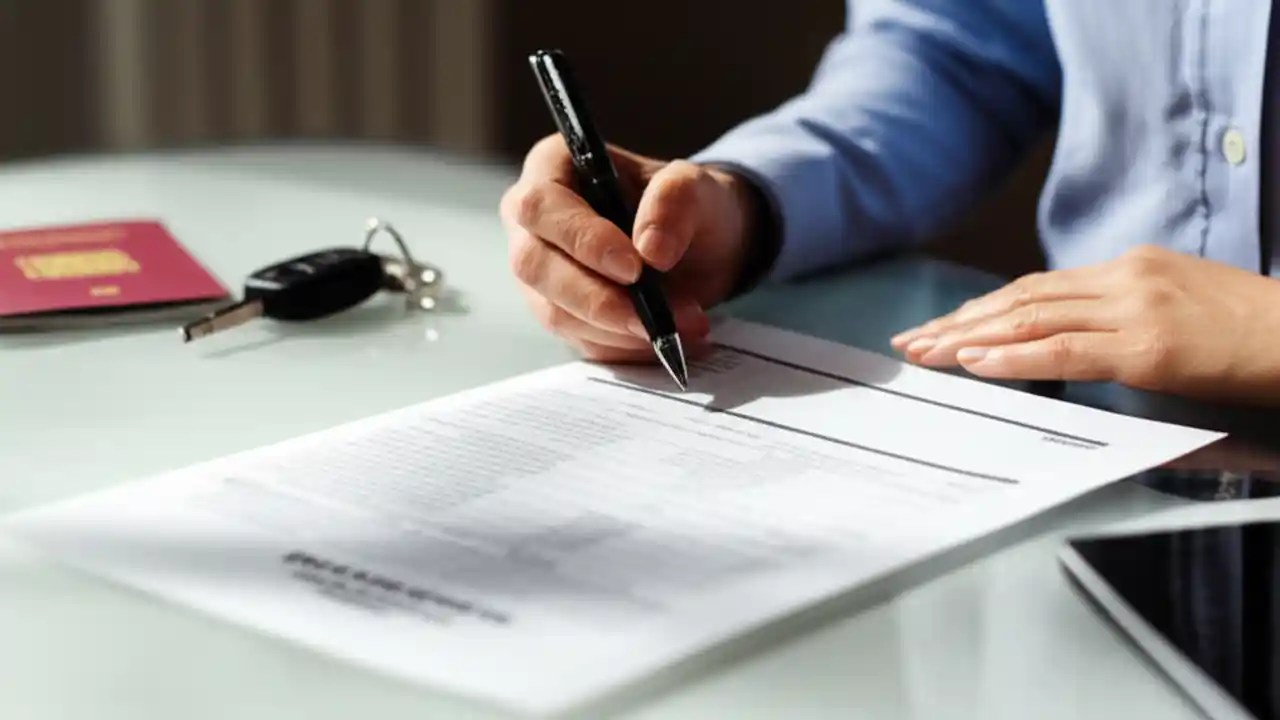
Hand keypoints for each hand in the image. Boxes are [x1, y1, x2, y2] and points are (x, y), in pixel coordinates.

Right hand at [500, 135, 757, 362]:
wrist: (698, 249)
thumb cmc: (685, 206)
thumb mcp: (696, 187)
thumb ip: (676, 202)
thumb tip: (652, 251)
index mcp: (551, 168)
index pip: (542, 206)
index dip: (582, 240)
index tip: (634, 268)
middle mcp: (532, 223)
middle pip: (535, 266)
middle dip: (597, 298)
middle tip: (655, 316)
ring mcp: (540, 274)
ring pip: (555, 312)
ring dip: (618, 328)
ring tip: (678, 327)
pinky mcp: (559, 314)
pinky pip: (578, 341)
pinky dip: (623, 346)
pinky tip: (661, 338)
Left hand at [891, 245, 1279, 403]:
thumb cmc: (1246, 329)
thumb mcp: (1175, 304)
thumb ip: (1119, 311)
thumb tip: (1066, 332)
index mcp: (1126, 268)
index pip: (1036, 288)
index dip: (982, 308)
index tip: (943, 325)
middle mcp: (1122, 279)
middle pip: (1021, 299)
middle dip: (959, 323)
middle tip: (912, 342)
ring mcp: (1133, 309)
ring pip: (1031, 320)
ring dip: (969, 339)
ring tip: (926, 354)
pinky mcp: (1147, 347)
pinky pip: (1064, 351)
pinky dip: (1013, 357)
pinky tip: (974, 362)